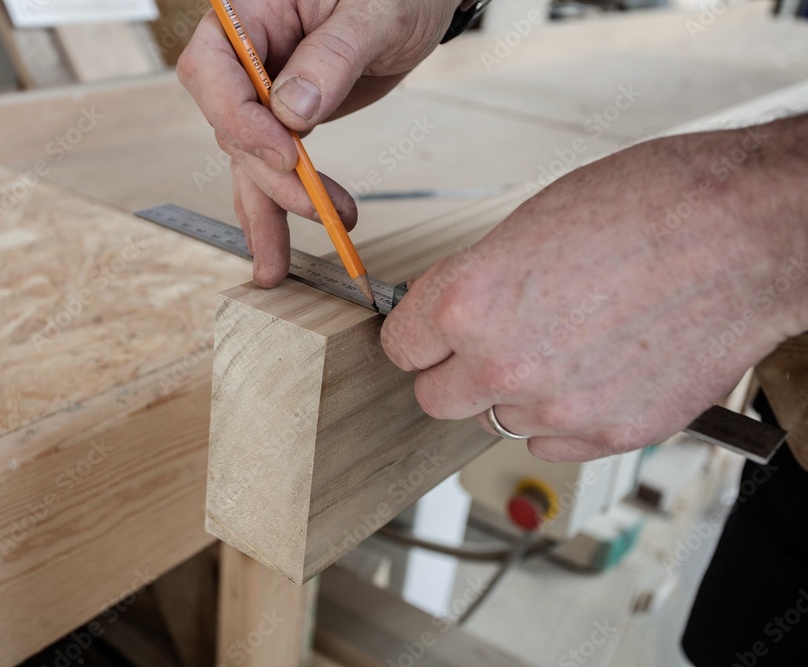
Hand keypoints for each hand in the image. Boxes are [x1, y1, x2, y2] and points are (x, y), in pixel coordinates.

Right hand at [178, 0, 457, 286]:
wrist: (416, 0)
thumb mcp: (375, 10)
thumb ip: (332, 56)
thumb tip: (293, 112)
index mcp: (249, 12)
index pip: (213, 70)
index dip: (242, 119)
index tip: (288, 153)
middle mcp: (245, 53)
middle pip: (234, 127)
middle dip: (275, 179)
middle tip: (321, 211)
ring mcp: (262, 91)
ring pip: (248, 160)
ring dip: (267, 213)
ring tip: (277, 268)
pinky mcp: (285, 119)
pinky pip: (272, 166)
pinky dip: (281, 206)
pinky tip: (281, 246)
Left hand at [381, 118, 807, 461]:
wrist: (751, 233)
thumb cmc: (656, 206)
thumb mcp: (533, 222)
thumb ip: (480, 281)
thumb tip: (457, 312)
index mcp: (471, 300)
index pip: (400, 344)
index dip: (416, 334)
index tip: (426, 334)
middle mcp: (504, 363)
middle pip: (434, 397)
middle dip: (453, 371)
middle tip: (486, 346)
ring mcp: (558, 406)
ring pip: (495, 421)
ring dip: (513, 394)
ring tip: (560, 348)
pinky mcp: (609, 435)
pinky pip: (551, 444)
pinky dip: (560, 419)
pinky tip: (591, 375)